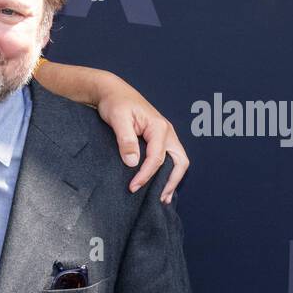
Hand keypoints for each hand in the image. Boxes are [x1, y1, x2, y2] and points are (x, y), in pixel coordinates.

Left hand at [96, 81, 189, 203]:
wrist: (113, 92)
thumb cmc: (115, 103)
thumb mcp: (118, 119)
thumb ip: (125, 140)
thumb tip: (132, 163)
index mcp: (159, 127)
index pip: (157, 158)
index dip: (146, 175)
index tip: (133, 187)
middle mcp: (167, 132)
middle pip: (179, 161)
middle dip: (171, 182)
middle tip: (158, 199)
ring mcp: (165, 136)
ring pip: (177, 161)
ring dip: (172, 180)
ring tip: (162, 198)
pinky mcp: (158, 139)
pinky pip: (169, 158)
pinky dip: (168, 173)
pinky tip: (159, 185)